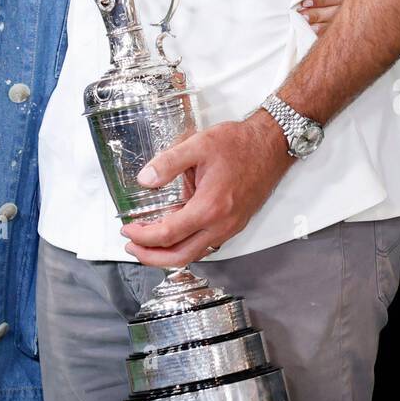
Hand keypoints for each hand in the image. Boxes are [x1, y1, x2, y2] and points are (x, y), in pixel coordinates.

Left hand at [120, 112, 291, 266]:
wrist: (272, 145)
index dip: (143, 236)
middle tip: (131, 246)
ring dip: (167, 253)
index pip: (168, 234)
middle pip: (180, 256)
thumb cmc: (240, 144)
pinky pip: (205, 245)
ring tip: (147, 242)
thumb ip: (168, 163)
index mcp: (210, 207)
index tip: (127, 229)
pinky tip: (173, 231)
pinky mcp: (234, 225)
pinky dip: (185, 244)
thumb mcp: (198, 144)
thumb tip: (145, 180)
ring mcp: (229, 228)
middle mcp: (221, 224)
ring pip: (193, 254)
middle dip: (150, 256)